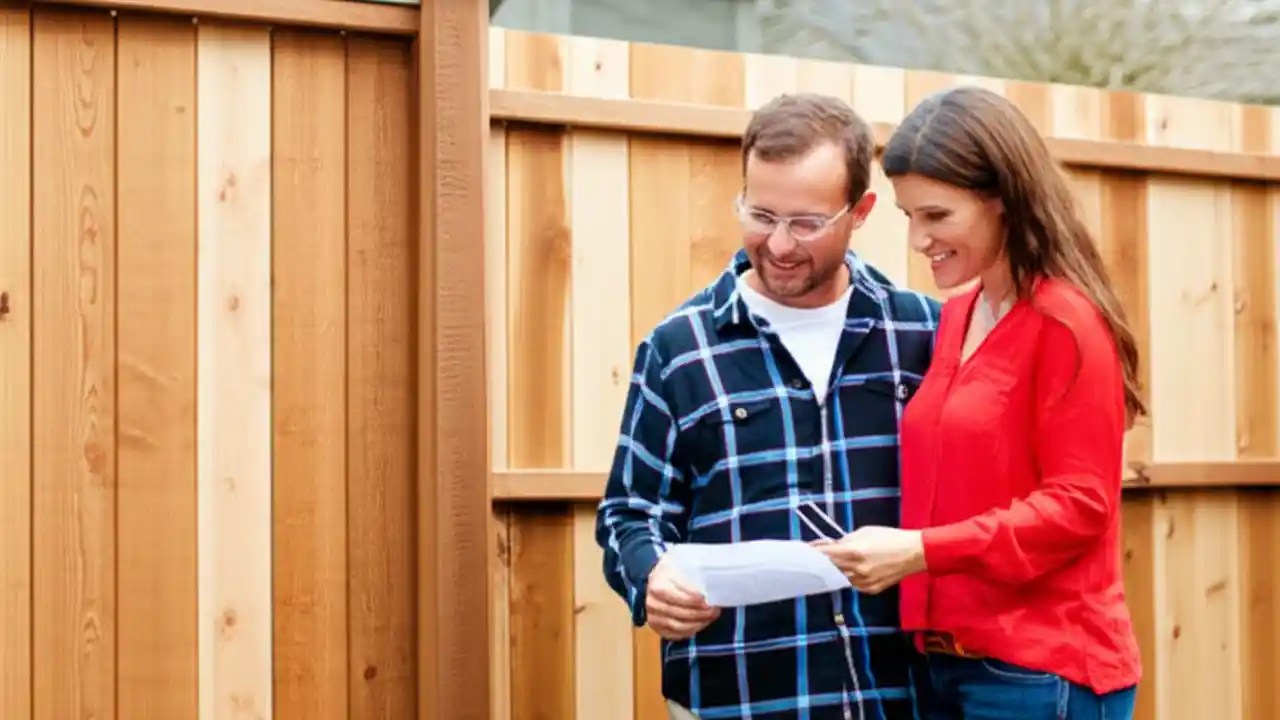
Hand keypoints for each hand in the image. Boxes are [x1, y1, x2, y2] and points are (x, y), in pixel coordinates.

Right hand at [645, 554, 720, 639]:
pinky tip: (701, 623)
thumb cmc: (670, 571)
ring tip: (710, 616)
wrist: (655, 579)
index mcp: (657, 586)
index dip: (693, 600)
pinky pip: (676, 634)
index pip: (678, 596)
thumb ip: (691, 568)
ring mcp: (653, 617)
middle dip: (700, 613)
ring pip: (679, 626)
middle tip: (714, 609)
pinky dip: (691, 631)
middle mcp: (653, 603)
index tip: (707, 599)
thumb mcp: (677, 562)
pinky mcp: (657, 628)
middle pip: (680, 613)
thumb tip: (712, 572)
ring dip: (698, 623)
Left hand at [812, 526, 926, 594]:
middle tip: (817, 557)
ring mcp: (864, 582)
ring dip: (838, 570)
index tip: (805, 551)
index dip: (814, 552)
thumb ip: (846, 540)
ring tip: (841, 561)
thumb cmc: (890, 538)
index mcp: (854, 552)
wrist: (914, 553)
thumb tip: (832, 546)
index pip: (825, 555)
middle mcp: (857, 569)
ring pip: (841, 578)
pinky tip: (856, 569)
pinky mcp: (871, 589)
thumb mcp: (864, 532)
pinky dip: (851, 576)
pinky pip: (854, 584)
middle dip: (824, 562)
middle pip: (830, 569)